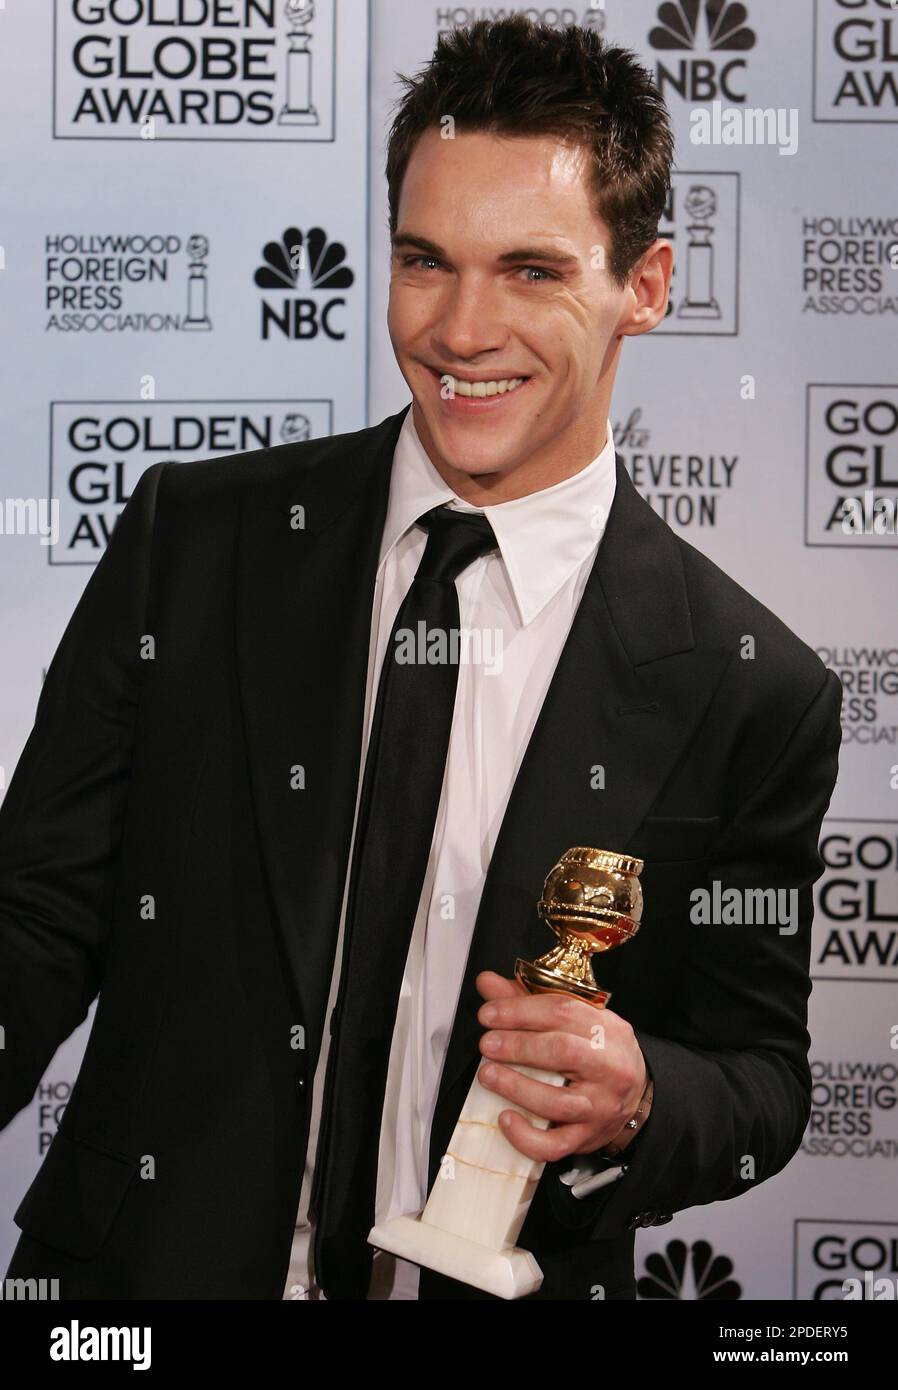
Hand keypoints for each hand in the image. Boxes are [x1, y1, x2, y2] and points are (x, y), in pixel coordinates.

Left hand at [474, 969, 647, 1163]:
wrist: (637, 1097)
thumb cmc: (600, 1052)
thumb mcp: (577, 1019)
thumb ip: (529, 1000)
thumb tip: (487, 983)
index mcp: (608, 1029)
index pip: (563, 1011)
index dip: (520, 1010)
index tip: (489, 1014)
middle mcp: (609, 1068)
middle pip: (562, 1052)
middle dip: (517, 1045)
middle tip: (486, 1043)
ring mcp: (599, 1106)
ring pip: (557, 1101)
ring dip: (515, 1087)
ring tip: (488, 1074)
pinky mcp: (586, 1137)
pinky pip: (555, 1145)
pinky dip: (526, 1136)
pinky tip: (505, 1119)